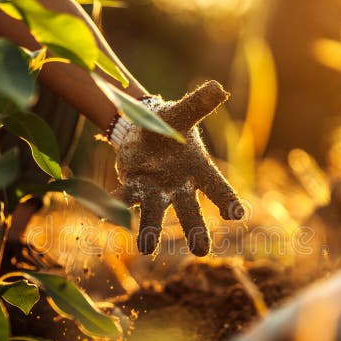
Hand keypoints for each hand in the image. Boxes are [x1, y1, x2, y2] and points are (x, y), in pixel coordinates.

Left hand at [111, 81, 244, 255]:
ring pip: (155, 213)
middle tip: (200, 251)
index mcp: (198, 168)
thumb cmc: (171, 123)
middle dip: (195, 231)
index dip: (227, 200)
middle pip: (189, 211)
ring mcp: (156, 190)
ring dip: (150, 230)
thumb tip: (217, 88)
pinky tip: (104, 217)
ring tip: (146, 248)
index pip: (216, 187)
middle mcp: (180, 186)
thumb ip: (198, 104)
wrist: (146, 127)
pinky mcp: (134, 187)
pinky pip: (124, 199)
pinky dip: (114, 207)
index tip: (236, 215)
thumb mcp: (183, 112)